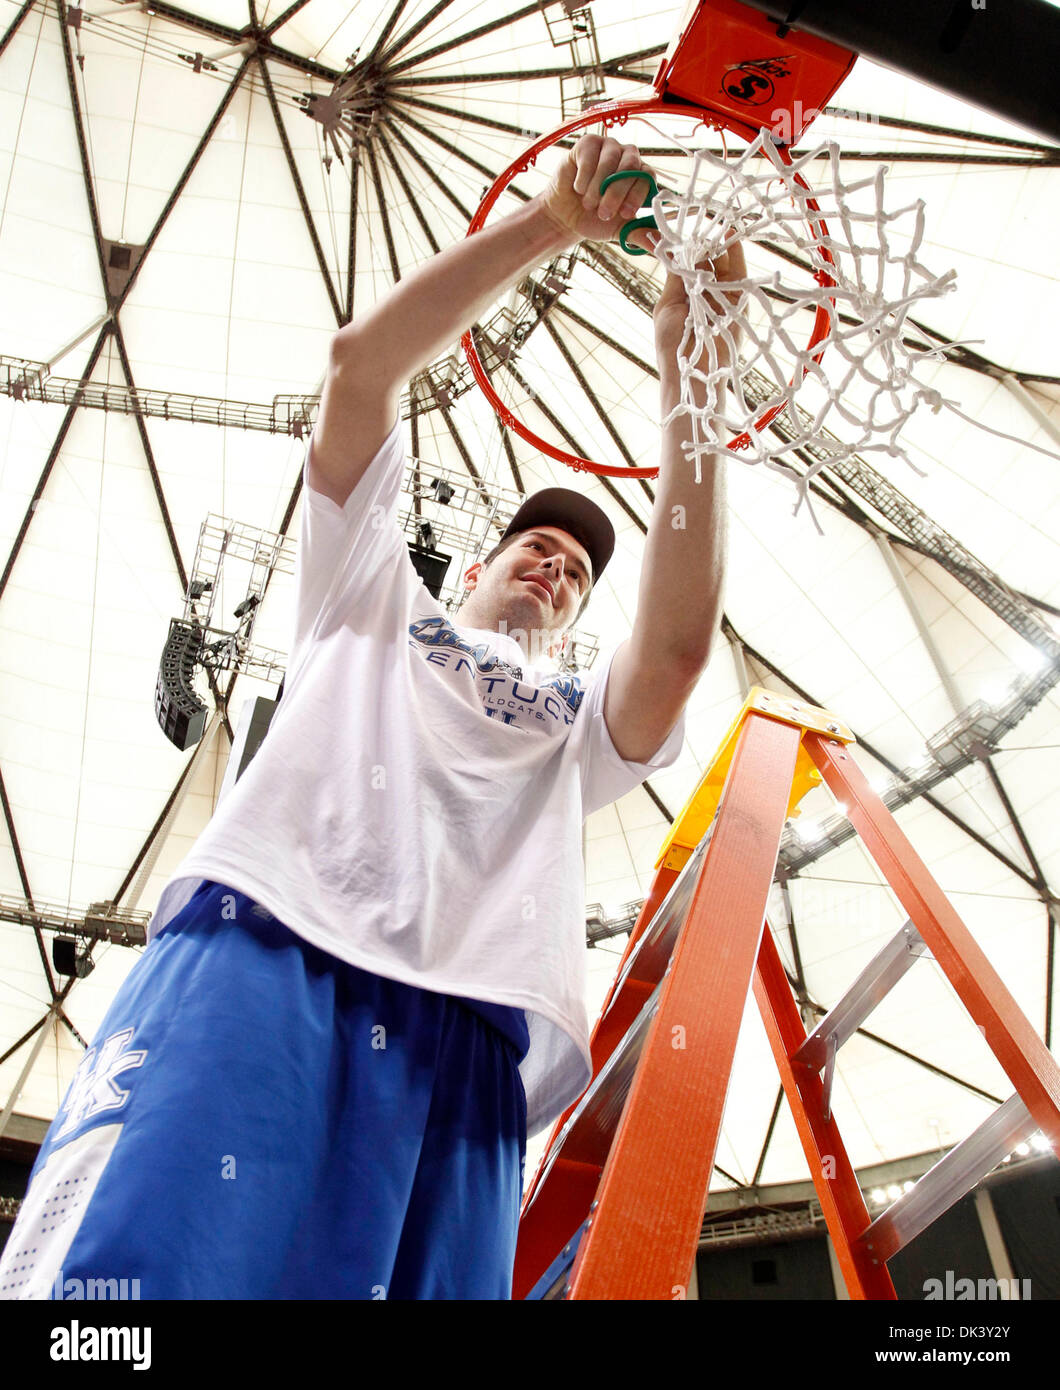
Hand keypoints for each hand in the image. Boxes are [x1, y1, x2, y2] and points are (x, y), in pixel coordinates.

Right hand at [537, 134, 656, 247]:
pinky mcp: (588, 143)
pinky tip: (579, 189)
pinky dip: (584, 178)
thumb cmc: (595, 219)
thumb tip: (661, 247)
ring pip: (610, 160)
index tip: (625, 214)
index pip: (647, 176)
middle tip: (604, 213)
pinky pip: (590, 157)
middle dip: (617, 192)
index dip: (637, 194)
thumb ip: (640, 234)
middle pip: (631, 166)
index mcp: (640, 174)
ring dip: (598, 187)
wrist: (565, 216)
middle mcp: (628, 156)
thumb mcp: (619, 230)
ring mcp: (608, 147)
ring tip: (588, 204)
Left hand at [650, 232, 747, 371]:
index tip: (687, 225)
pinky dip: (736, 250)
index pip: (693, 262)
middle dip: (708, 238)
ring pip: (726, 261)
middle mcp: (710, 294)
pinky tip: (729, 232)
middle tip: (703, 215)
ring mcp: (727, 296)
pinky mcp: (741, 300)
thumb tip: (671, 247)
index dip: (692, 244)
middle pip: (712, 259)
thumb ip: (675, 277)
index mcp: (690, 295)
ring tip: (716, 218)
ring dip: (721, 240)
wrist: (692, 371)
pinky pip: (741, 270)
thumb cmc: (673, 344)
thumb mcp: (668, 304)